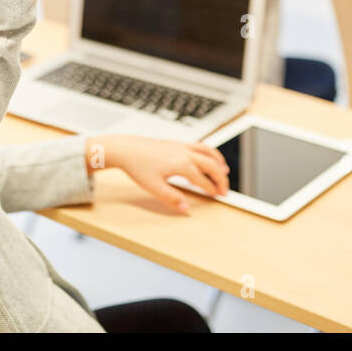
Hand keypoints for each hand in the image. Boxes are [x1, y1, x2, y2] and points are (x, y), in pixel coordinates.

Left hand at [87, 135, 228, 213]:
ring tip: (225, 171)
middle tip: (224, 189)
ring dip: (219, 162)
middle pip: (212, 165)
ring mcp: (182, 146)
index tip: (218, 196)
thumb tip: (186, 208)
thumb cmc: (138, 166)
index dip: (213, 189)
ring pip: (208, 152)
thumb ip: (172, 198)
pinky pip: (200, 145)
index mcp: (182, 165)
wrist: (126, 149)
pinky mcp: (177, 142)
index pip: (204, 180)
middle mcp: (185, 153)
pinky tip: (208, 157)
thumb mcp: (154, 187)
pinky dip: (209, 152)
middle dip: (221, 178)